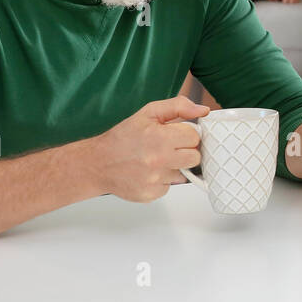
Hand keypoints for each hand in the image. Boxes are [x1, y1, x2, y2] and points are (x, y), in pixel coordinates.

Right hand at [88, 96, 208, 201]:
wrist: (97, 163)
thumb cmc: (122, 137)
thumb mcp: (148, 113)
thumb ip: (178, 106)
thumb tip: (203, 110)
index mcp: (160, 137)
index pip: (194, 137)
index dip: (186, 134)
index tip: (175, 134)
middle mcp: (158, 160)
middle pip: (194, 157)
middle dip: (185, 151)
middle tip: (169, 148)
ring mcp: (155, 180)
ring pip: (182, 174)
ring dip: (173, 167)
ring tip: (155, 160)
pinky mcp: (151, 194)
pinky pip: (169, 187)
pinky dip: (162, 180)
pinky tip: (148, 173)